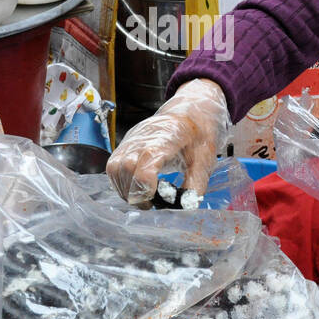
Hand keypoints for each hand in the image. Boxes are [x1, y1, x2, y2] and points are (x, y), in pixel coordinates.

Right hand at [107, 79, 230, 204]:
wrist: (191, 112)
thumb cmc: (198, 134)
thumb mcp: (206, 160)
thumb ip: (196, 185)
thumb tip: (185, 206)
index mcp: (166, 138)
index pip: (145, 163)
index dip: (145, 187)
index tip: (156, 200)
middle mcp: (143, 137)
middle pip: (124, 167)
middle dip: (135, 193)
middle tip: (151, 204)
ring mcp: (131, 139)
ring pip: (114, 168)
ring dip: (125, 189)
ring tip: (143, 197)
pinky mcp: (125, 144)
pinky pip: (113, 166)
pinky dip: (121, 182)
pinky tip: (137, 188)